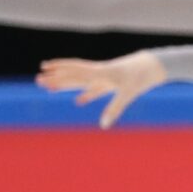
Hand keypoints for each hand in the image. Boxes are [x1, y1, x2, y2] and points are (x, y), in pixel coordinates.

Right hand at [38, 52, 167, 126]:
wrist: (154, 66)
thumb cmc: (141, 77)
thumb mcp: (128, 94)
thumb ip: (114, 109)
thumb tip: (103, 125)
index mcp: (100, 73)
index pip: (75, 72)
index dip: (59, 72)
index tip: (43, 70)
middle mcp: (99, 74)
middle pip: (73, 76)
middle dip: (56, 79)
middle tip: (38, 80)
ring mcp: (105, 78)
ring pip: (81, 82)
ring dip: (66, 85)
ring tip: (50, 88)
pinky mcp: (112, 83)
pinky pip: (95, 89)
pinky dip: (86, 94)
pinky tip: (78, 101)